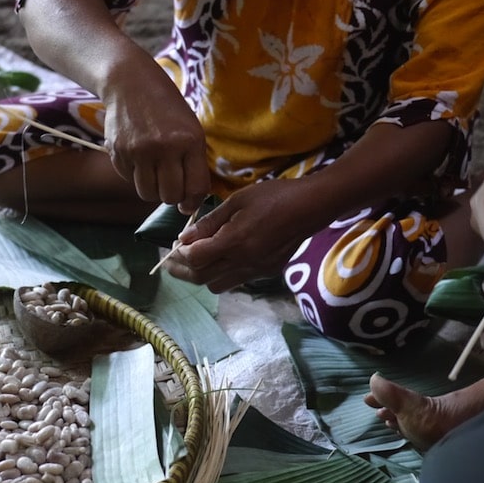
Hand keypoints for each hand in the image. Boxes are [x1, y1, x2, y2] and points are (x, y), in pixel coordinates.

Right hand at [101, 63, 209, 214]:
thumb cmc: (166, 107)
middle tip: (170, 184)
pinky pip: (130, 181)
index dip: (193, 201)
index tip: (188, 203)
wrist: (129, 81)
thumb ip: (194, 163)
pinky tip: (138, 157)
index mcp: (190, 141)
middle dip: (171, 196)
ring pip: (148, 194)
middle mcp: (165, 148)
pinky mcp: (119, 153)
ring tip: (154, 172)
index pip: (195, 188)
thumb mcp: (190, 128)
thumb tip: (189, 203)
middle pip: (170, 196)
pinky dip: (135, 176)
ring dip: (153, 189)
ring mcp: (139, 151)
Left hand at [161, 178, 311, 291]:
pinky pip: (235, 281)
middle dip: (182, 271)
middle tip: (172, 260)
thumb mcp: (237, 201)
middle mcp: (244, 262)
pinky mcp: (267, 273)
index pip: (195, 258)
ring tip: (197, 260)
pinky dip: (221, 274)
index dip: (179, 254)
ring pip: (217, 286)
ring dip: (202, 276)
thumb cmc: (274, 196)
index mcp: (235, 242)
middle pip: (201, 278)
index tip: (175, 244)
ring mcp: (256, 271)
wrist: (312, 207)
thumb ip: (210, 222)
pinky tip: (221, 259)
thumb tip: (185, 237)